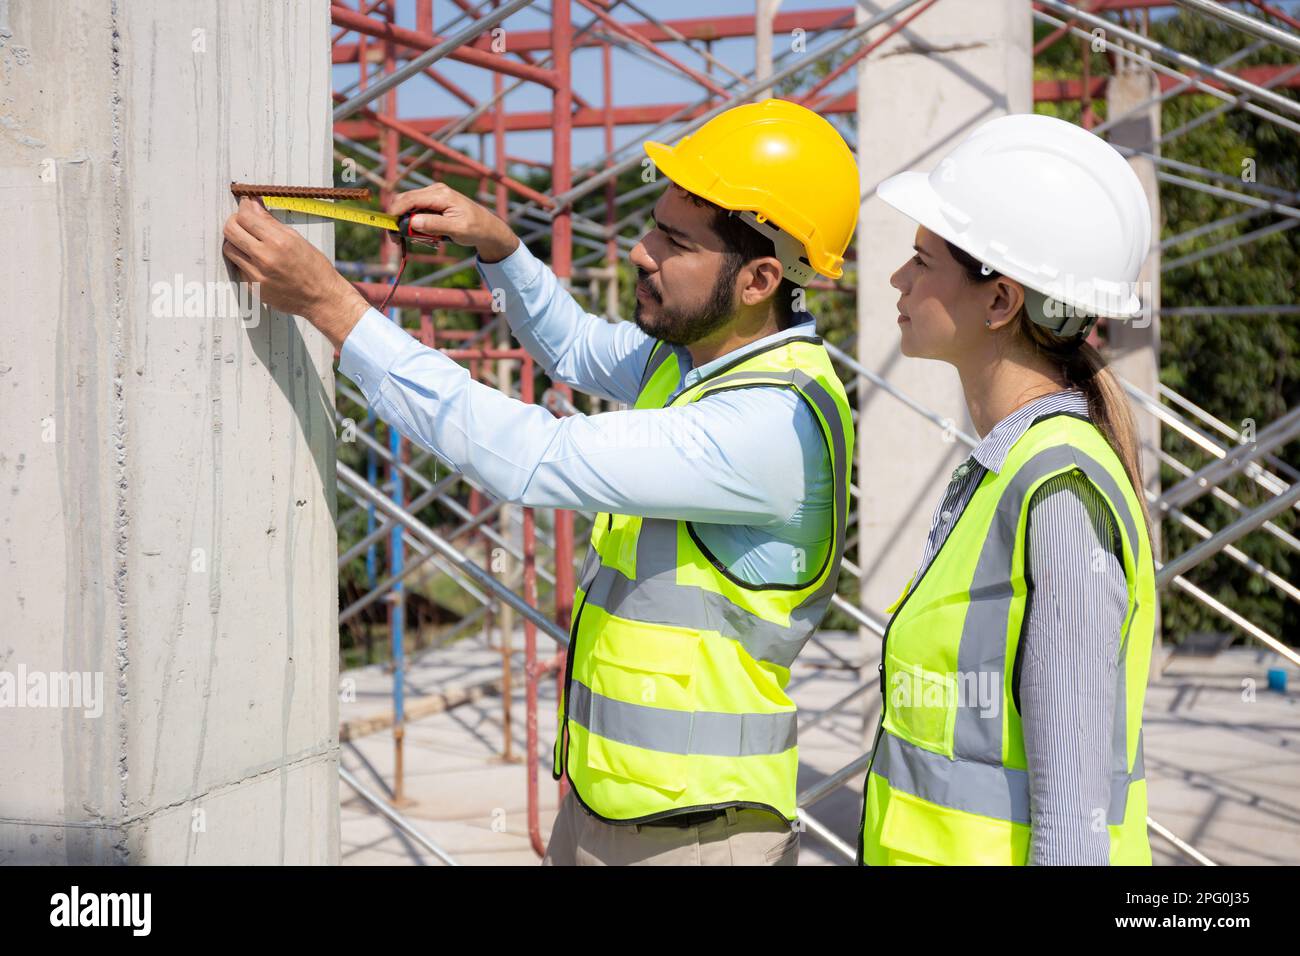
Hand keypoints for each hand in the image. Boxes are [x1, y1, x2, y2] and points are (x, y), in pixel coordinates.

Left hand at [221, 198, 368, 348]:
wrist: (322, 299)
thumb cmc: (315, 269)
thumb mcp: (297, 239)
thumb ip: (270, 222)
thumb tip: (253, 204)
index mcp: (278, 242)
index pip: (245, 217)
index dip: (244, 208)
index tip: (247, 207)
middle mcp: (265, 258)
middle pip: (230, 230)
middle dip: (234, 222)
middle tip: (244, 223)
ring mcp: (256, 275)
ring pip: (229, 249)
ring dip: (236, 242)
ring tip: (251, 243)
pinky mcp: (252, 288)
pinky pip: (238, 267)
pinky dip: (245, 261)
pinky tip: (260, 264)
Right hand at [388, 182, 518, 262]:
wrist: (487, 228)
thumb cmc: (475, 229)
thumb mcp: (456, 229)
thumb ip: (434, 225)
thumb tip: (412, 222)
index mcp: (442, 195)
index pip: (411, 199)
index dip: (396, 212)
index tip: (389, 227)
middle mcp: (436, 190)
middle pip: (406, 199)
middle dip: (397, 217)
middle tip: (396, 239)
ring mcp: (435, 194)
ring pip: (409, 204)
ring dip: (406, 221)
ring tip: (411, 238)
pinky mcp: (434, 200)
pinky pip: (417, 208)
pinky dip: (414, 221)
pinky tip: (421, 233)